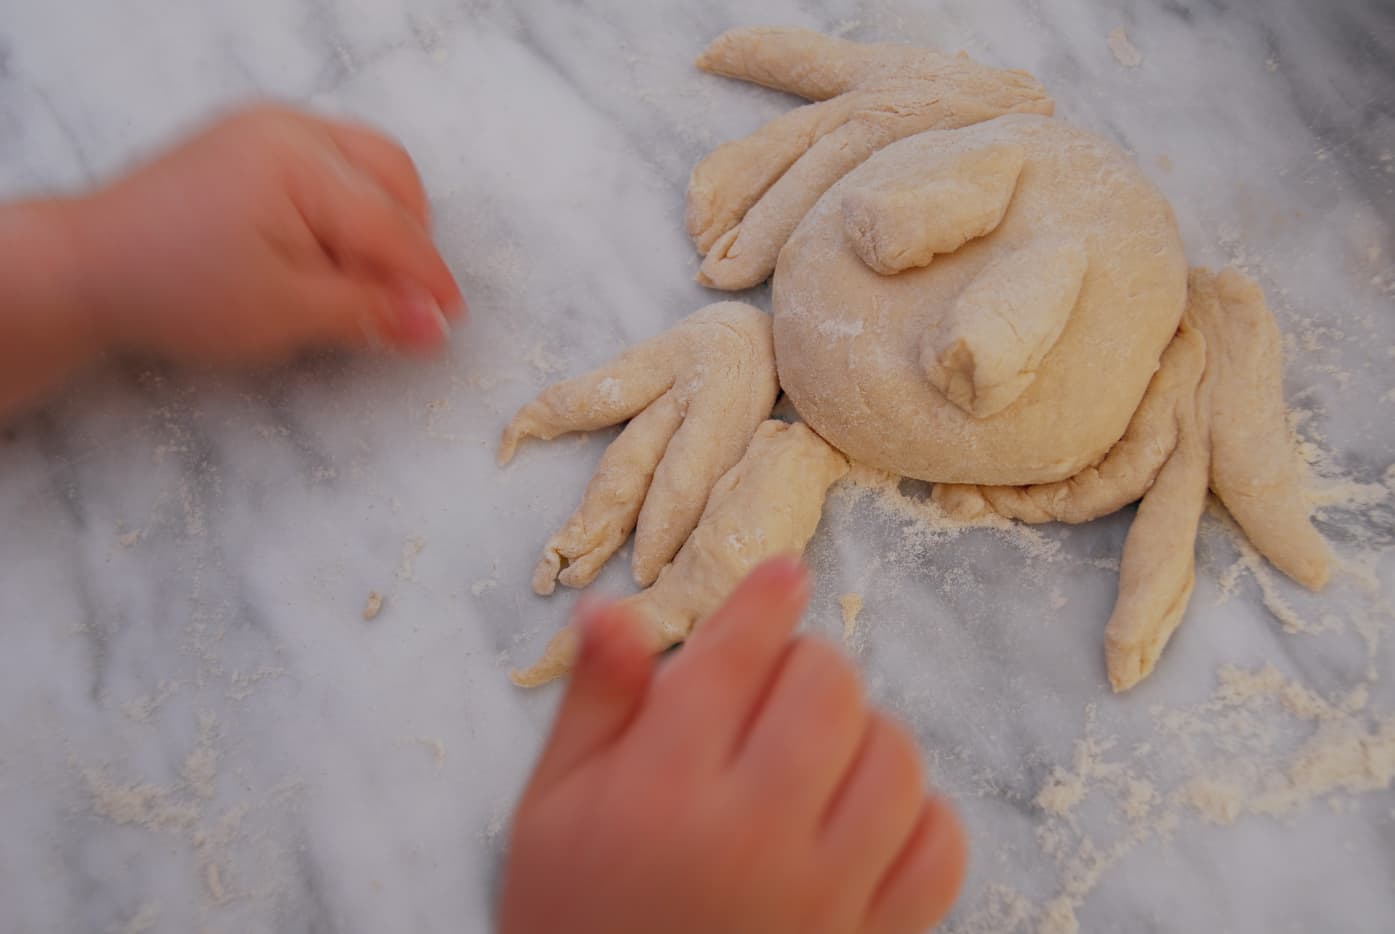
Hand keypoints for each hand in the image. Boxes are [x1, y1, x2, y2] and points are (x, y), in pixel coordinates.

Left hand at [68, 103, 463, 360]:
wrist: (89, 268)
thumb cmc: (178, 292)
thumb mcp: (284, 313)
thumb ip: (368, 312)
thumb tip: (436, 324)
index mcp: (300, 163)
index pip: (391, 225)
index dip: (428, 278)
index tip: (452, 320)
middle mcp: (291, 128)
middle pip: (392, 178)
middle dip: (409, 239)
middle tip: (402, 301)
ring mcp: (270, 127)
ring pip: (368, 166)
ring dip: (384, 221)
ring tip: (361, 278)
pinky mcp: (254, 141)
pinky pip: (333, 163)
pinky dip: (349, 206)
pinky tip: (327, 251)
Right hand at [499, 557, 966, 933]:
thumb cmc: (574, 918)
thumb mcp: (549, 810)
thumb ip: (592, 706)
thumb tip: (615, 609)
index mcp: (662, 789)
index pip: (736, 654)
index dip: (765, 599)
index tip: (782, 577)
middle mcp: (751, 833)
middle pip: (827, 687)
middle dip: (802, 667)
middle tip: (771, 695)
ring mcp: (824, 894)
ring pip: (895, 757)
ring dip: (863, 735)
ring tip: (818, 756)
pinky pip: (939, 848)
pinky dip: (917, 817)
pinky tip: (865, 819)